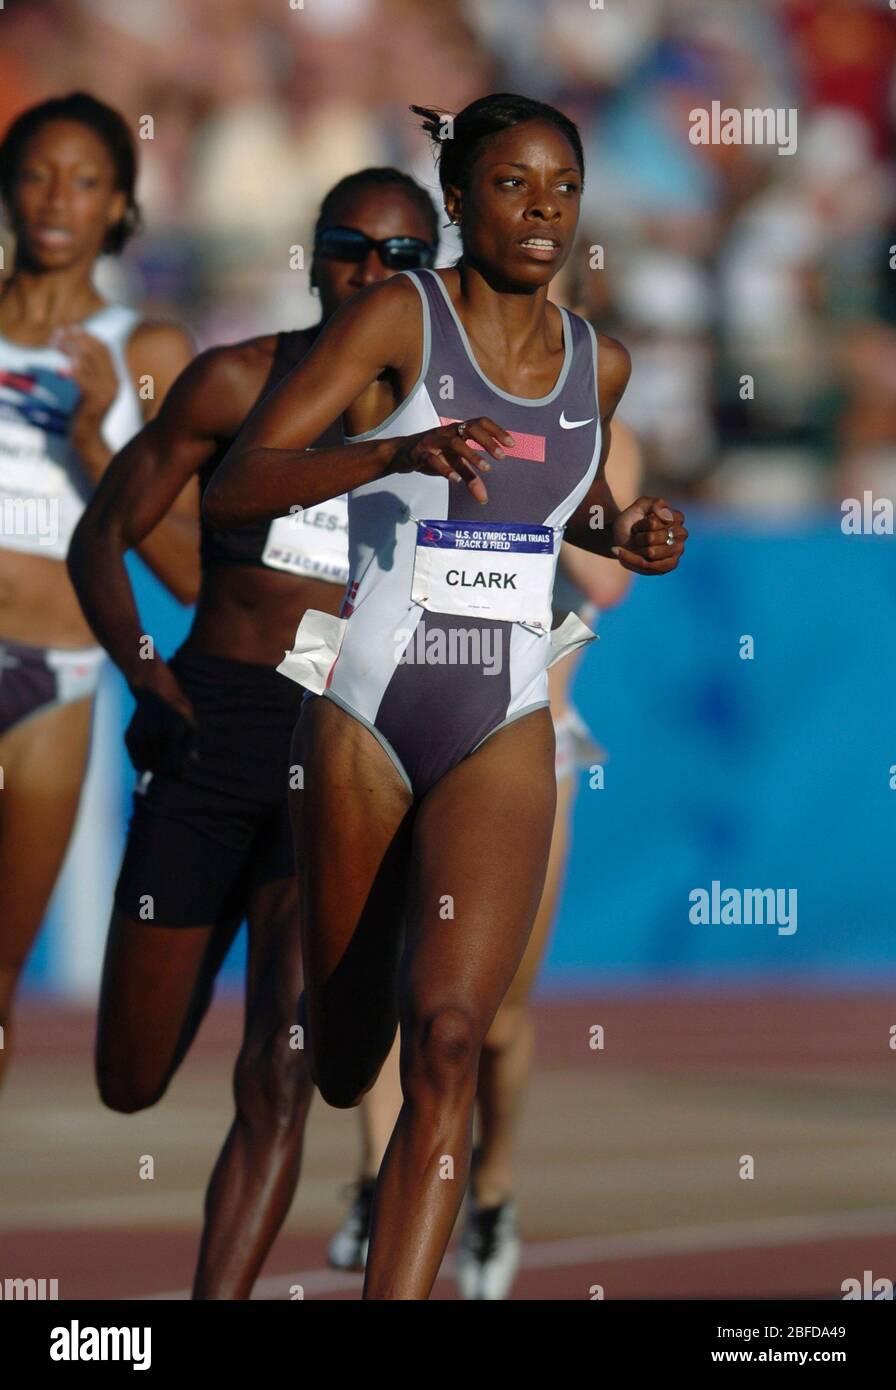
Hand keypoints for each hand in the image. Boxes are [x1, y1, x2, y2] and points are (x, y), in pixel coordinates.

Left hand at [54, 328, 118, 447]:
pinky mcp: (95, 401)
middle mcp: (113, 383)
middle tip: (57, 333)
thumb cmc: (85, 413)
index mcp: (115, 378)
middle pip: (96, 351)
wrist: (88, 438)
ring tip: (53, 343)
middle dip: (76, 338)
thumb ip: (88, 374)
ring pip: (88, 362)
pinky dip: (72, 369)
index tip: (70, 329)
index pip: (105, 349)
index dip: (88, 336)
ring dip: (68, 349)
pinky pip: (83, 379)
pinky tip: (62, 366)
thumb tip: (74, 355)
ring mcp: (105, 392)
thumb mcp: (89, 390)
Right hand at [125, 664, 197, 774]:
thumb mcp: (189, 724)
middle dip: (166, 772)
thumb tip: (194, 762)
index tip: (178, 774)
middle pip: (159, 769)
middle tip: (171, 770)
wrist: (153, 691)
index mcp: (172, 731)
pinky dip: (144, 763)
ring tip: (162, 757)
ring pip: (147, 767)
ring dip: (155, 767)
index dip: (176, 772)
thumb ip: (190, 746)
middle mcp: (153, 734)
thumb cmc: (177, 709)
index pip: (172, 764)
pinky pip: (137, 763)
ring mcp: (139, 736)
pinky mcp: (129, 737)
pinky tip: (151, 753)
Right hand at [392, 417, 513, 504]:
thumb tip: (484, 499)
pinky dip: (445, 469)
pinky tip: (456, 480)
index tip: (511, 444)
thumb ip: (471, 478)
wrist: (401, 454)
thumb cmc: (433, 454)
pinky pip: (433, 459)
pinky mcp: (421, 454)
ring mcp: (434, 441)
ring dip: (472, 454)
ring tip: (486, 468)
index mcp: (458, 430)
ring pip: (454, 442)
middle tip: (502, 457)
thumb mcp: (454, 465)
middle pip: (470, 428)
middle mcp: (447, 432)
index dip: (496, 431)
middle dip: (487, 441)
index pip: (480, 423)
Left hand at [611, 497, 686, 574]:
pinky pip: (648, 565)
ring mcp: (676, 553)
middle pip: (656, 537)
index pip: (665, 520)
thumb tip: (668, 519)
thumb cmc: (633, 519)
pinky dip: (630, 558)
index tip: (642, 519)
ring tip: (634, 542)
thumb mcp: (641, 505)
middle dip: (640, 535)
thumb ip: (656, 504)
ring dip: (636, 547)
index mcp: (677, 519)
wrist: (621, 535)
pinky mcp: (667, 567)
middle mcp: (680, 536)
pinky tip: (618, 551)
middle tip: (637, 533)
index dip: (648, 521)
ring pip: (651, 552)